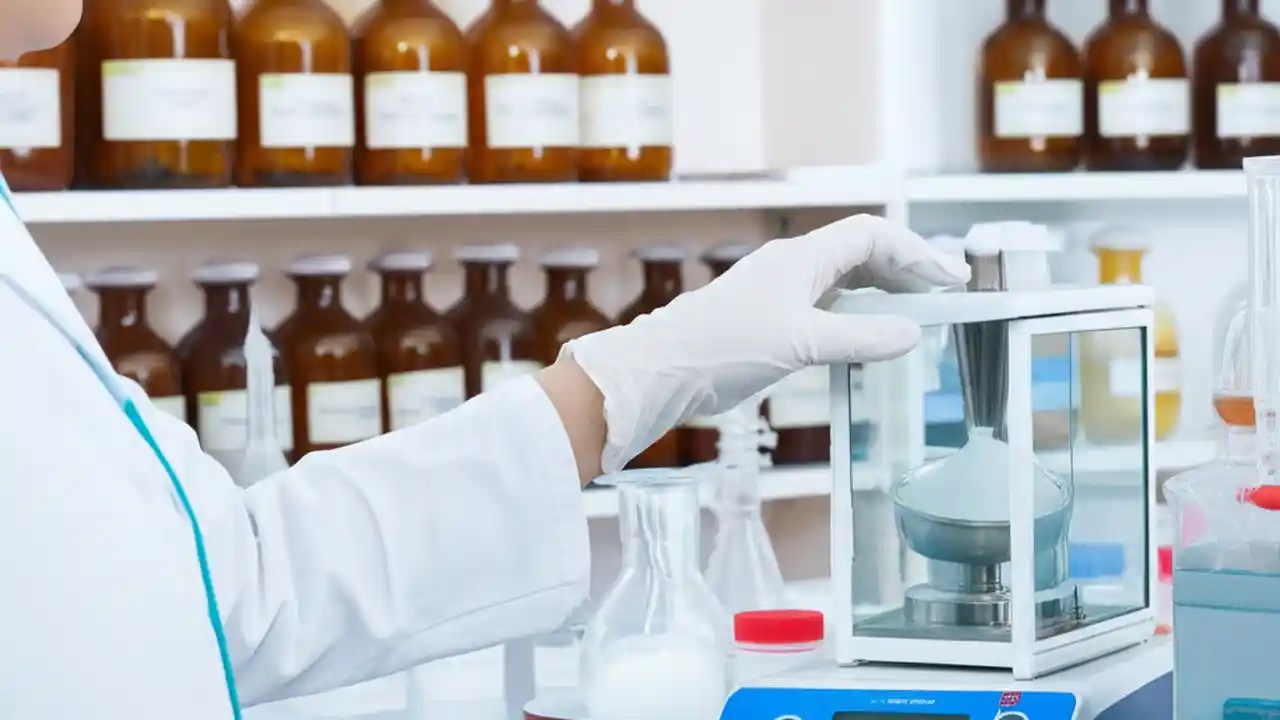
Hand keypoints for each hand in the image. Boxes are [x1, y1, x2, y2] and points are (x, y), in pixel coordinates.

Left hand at [562, 214, 970, 473]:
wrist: (661, 370)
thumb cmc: (722, 348)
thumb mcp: (801, 344)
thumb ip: (860, 337)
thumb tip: (912, 333)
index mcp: (801, 258)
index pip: (872, 235)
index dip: (916, 251)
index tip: (950, 279)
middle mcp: (791, 267)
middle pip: (861, 252)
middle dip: (905, 269)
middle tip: (943, 296)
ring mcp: (777, 291)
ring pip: (842, 279)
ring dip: (881, 291)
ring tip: (915, 314)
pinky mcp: (766, 318)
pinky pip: (824, 304)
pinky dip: (854, 313)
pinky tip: (864, 336)